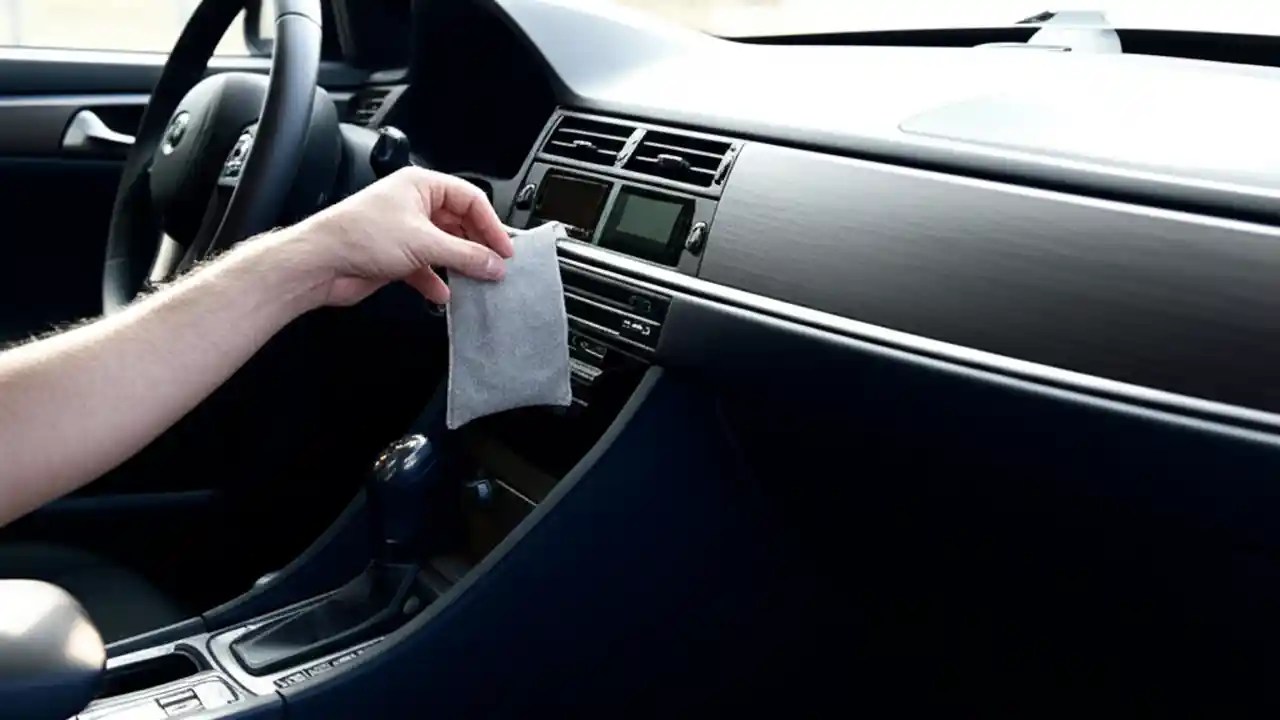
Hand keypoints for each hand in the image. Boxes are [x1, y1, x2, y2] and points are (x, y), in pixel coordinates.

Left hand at [286, 167, 515, 306]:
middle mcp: (414, 205)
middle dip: (476, 247)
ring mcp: (405, 231)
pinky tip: (443, 293)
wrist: (320, 263)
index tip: (505, 249)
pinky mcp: (396, 257)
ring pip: (445, 248)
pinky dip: (436, 280)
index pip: (470, 199)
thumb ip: (465, 255)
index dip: (491, 224)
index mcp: (421, 185)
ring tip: (475, 281)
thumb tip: (494, 263)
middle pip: (460, 224)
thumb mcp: (424, 243)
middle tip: (494, 267)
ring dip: (459, 266)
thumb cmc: (359, 235)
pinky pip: (427, 267)